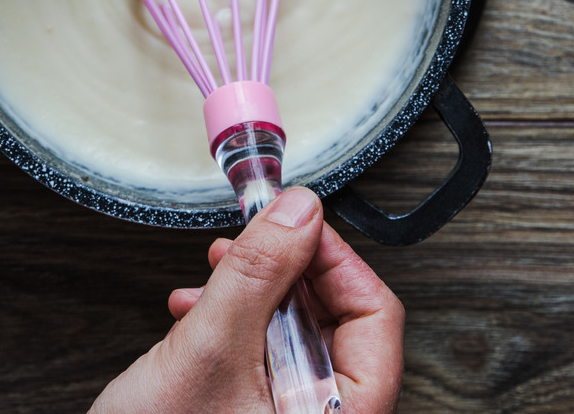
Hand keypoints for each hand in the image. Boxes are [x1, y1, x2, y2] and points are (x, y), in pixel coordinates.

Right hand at [90, 187, 403, 413]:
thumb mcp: (210, 350)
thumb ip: (258, 275)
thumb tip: (299, 214)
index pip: (377, 314)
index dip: (335, 259)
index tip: (295, 222)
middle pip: (339, 321)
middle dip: (287, 271)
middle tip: (255, 239)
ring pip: (298, 336)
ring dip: (254, 294)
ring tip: (216, 272)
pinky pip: (265, 359)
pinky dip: (234, 324)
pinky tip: (196, 310)